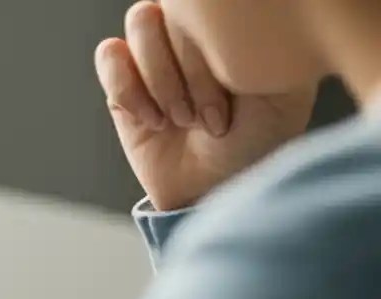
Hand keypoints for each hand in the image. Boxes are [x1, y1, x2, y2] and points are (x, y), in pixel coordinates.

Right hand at [96, 2, 316, 210]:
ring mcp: (156, 52)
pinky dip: (130, 91)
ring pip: (140, 23)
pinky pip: (110, 56)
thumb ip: (258, 34)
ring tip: (181, 119)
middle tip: (207, 117)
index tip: (237, 95)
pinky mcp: (123, 82)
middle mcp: (192, 28)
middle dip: (190, 72)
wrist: (216, 187)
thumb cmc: (258, 140)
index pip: (204, 3)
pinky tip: (153, 121)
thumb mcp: (280, 81)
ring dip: (161, 79)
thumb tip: (225, 9)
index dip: (214, 50)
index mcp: (231, 21)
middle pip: (172, 7)